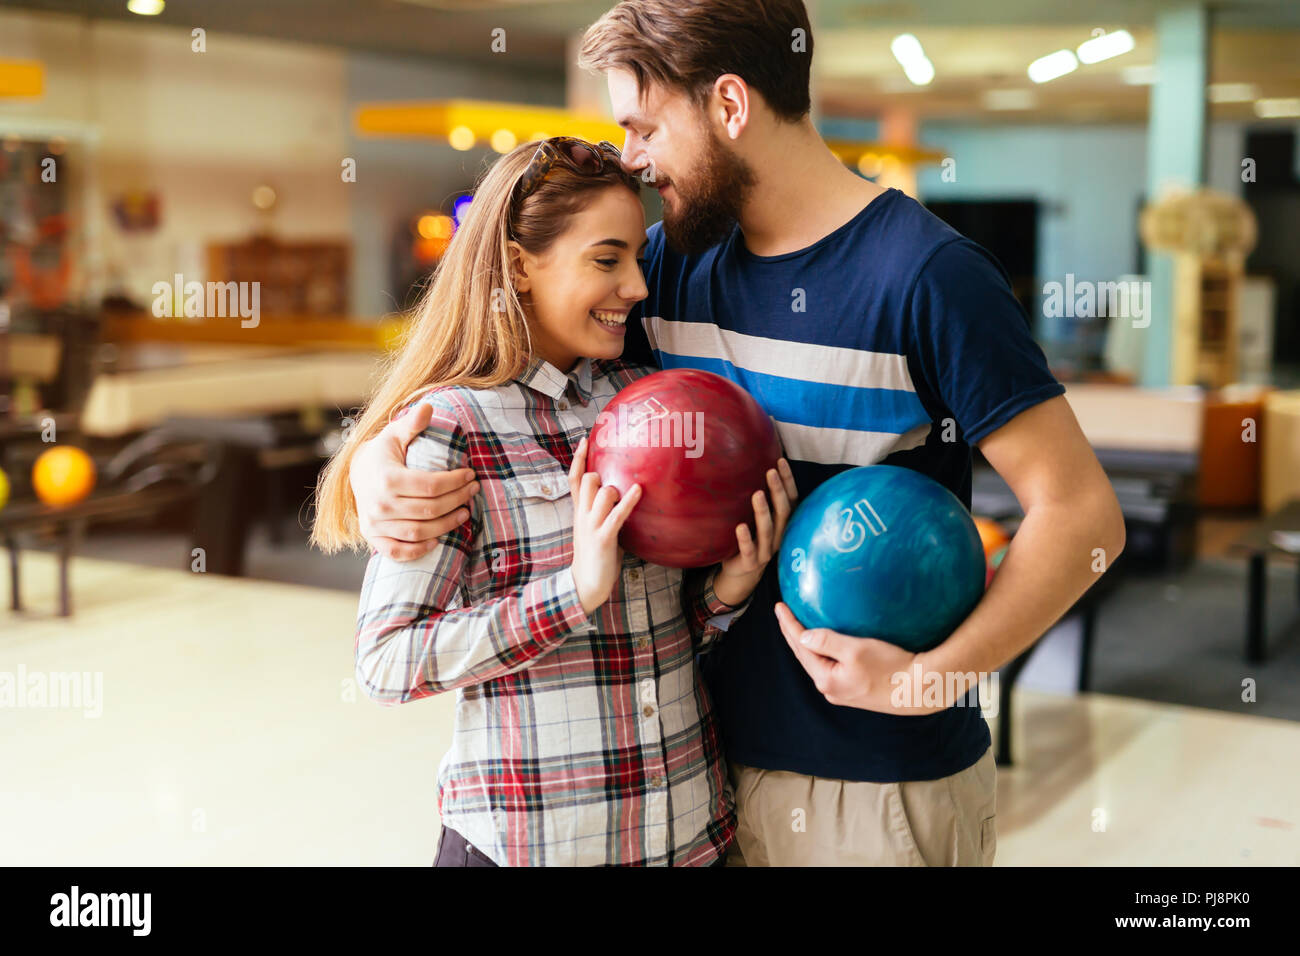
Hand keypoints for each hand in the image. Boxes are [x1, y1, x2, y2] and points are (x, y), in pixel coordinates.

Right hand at [351, 402, 480, 559]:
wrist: (356, 473)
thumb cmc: (383, 453)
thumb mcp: (395, 435)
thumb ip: (412, 423)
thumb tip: (429, 407)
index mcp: (387, 478)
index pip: (431, 485)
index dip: (455, 481)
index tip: (471, 474)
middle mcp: (379, 504)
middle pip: (430, 509)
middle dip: (457, 500)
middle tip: (473, 491)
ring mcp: (375, 523)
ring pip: (419, 532)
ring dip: (446, 525)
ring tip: (465, 513)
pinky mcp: (372, 537)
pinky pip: (398, 551)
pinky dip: (418, 550)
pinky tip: (438, 539)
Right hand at [568, 437, 641, 614]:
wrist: (585, 586)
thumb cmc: (596, 558)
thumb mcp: (596, 529)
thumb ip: (604, 513)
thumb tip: (622, 497)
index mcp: (580, 513)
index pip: (573, 479)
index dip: (577, 458)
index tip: (584, 439)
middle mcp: (582, 516)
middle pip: (586, 480)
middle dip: (599, 474)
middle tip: (614, 482)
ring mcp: (591, 526)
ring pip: (601, 492)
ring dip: (615, 490)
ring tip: (629, 493)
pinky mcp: (603, 538)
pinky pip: (616, 514)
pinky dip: (628, 501)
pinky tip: (638, 490)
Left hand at [713, 458, 797, 607]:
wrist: (742, 574)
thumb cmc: (753, 538)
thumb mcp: (761, 519)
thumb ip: (763, 500)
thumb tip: (757, 465)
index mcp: (783, 524)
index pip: (791, 499)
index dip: (788, 481)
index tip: (780, 460)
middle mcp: (779, 536)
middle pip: (782, 512)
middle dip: (778, 491)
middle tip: (770, 471)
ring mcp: (766, 551)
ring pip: (767, 531)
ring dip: (763, 512)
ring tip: (757, 494)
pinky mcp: (750, 562)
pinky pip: (749, 550)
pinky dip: (745, 539)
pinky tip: (740, 527)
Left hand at [774, 603, 950, 713]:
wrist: (919, 689)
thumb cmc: (890, 667)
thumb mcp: (855, 650)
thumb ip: (826, 642)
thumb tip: (802, 636)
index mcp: (826, 679)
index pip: (800, 647)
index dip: (789, 625)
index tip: (779, 606)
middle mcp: (830, 689)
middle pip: (805, 656)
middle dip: (793, 634)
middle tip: (783, 612)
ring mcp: (842, 691)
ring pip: (817, 662)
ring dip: (806, 644)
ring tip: (798, 626)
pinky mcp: (855, 690)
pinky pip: (831, 666)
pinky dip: (823, 652)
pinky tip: (826, 643)